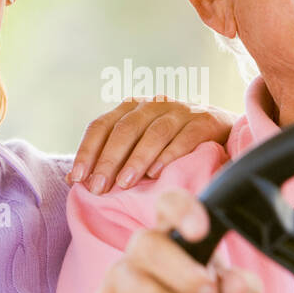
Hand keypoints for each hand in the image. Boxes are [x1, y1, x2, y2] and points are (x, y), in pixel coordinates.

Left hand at [68, 97, 235, 192]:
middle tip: (98, 188)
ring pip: (154, 132)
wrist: (219, 130)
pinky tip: (157, 173)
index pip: (102, 125)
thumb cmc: (170, 143)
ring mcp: (180, 111)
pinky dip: (169, 155)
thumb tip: (74, 180)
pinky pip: (185, 137)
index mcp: (131, 108)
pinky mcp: (204, 121)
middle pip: (125, 129)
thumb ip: (110, 158)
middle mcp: (153, 105)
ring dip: (136, 159)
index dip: (87, 151)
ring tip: (124, 184)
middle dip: (109, 160)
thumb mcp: (138, 145)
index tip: (77, 178)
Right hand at [93, 188, 260, 292]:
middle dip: (183, 275)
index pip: (168, 204)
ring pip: (141, 291)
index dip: (181, 211)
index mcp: (175, 234)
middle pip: (146, 245)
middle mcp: (140, 250)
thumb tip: (238, 285)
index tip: (201, 231)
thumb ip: (245, 292)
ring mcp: (118, 279)